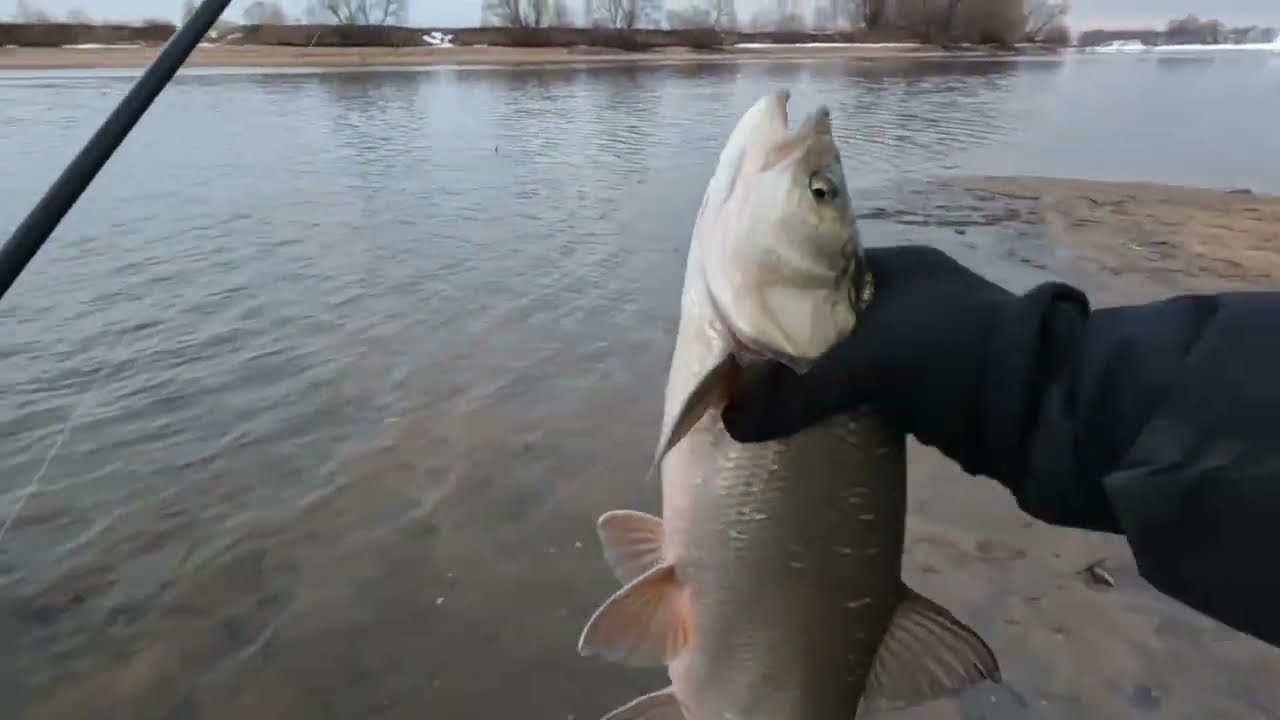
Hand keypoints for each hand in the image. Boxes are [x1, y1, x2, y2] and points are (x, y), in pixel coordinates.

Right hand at [721, 245, 1014, 455]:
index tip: (750, 328)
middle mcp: (914, 294)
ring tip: (780, 398)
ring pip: (860, 355)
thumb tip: (733, 422)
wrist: (1029, 403)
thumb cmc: (947, 353)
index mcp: (899, 266)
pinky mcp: (938, 380)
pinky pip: (880, 388)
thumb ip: (800, 393)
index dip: (784, 298)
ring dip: (828, 376)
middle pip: (838, 318)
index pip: (824, 273)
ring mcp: (930, 338)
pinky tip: (824, 419)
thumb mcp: (868, 366)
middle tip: (759, 370)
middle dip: (802, 344)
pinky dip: (855, 402)